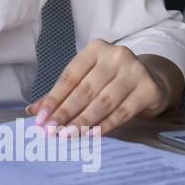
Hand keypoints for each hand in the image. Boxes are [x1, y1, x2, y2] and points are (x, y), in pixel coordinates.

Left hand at [25, 40, 170, 137]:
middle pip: (85, 89)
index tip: (40, 119)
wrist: (152, 81)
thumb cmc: (111, 81)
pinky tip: (91, 135)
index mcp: (95, 49)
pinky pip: (123, 112)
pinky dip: (105, 125)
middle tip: (51, 131)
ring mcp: (135, 71)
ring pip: (103, 102)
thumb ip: (62, 94)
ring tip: (68, 135)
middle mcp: (116, 56)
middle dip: (66, 113)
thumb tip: (32, 110)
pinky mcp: (148, 89)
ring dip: (83, 121)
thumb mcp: (87, 79)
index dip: (54, 99)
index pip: (70, 76)